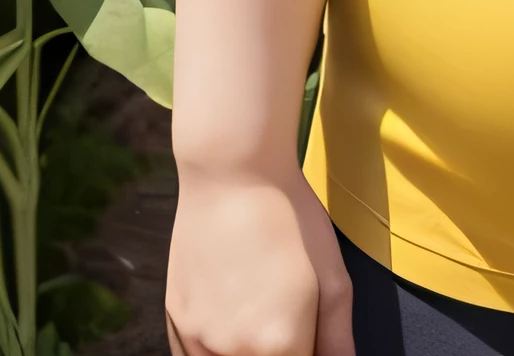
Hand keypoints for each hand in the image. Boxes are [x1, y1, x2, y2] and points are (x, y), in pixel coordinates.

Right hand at [166, 163, 353, 355]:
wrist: (232, 175)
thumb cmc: (290, 218)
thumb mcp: (332, 274)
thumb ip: (337, 337)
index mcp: (279, 344)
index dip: (307, 349)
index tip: (307, 332)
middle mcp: (235, 350)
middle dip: (280, 347)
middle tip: (285, 313)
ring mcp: (198, 339)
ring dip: (247, 349)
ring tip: (260, 309)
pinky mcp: (175, 321)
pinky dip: (214, 351)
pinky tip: (230, 318)